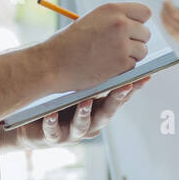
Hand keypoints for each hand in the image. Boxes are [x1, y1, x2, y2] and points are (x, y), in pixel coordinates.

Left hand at [12, 78, 149, 148]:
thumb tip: (109, 42)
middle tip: (125, 86)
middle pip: (107, 113)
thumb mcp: (78, 85)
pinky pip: (54, 131)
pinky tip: (50, 114)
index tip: (145, 76)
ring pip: (83, 125)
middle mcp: (91, 122)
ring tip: (85, 102)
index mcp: (99, 108)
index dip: (133, 88)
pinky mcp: (53, 137)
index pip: (120, 98)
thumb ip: (94, 73)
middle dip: (116, 99)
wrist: (33, 123)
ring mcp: (73, 132)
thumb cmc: (59, 100)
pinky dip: (53, 123)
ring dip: (85, 114)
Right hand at [43, 2, 149, 90]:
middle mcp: (120, 24)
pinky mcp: (122, 63)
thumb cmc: (68, 42)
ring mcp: (122, 44)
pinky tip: (107, 67)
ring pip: (142, 51)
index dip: (138, 22)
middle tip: (119, 48)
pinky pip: (134, 65)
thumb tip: (136, 26)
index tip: (130, 30)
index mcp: (112, 9)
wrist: (52, 63)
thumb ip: (114, 20)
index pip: (144, 12)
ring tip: (111, 57)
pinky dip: (124, 69)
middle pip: (146, 33)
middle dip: (136, 41)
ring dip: (131, 56)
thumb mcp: (92, 20)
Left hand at [160, 0, 178, 47]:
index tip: (167, 0)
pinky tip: (163, 17)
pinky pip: (166, 28)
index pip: (175, 13)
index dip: (169, 6)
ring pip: (166, 23)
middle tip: (163, 4)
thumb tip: (170, 5)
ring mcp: (177, 34)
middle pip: (169, 18)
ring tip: (162, 10)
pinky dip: (164, 21)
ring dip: (162, 15)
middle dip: (165, 9)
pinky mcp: (174, 37)